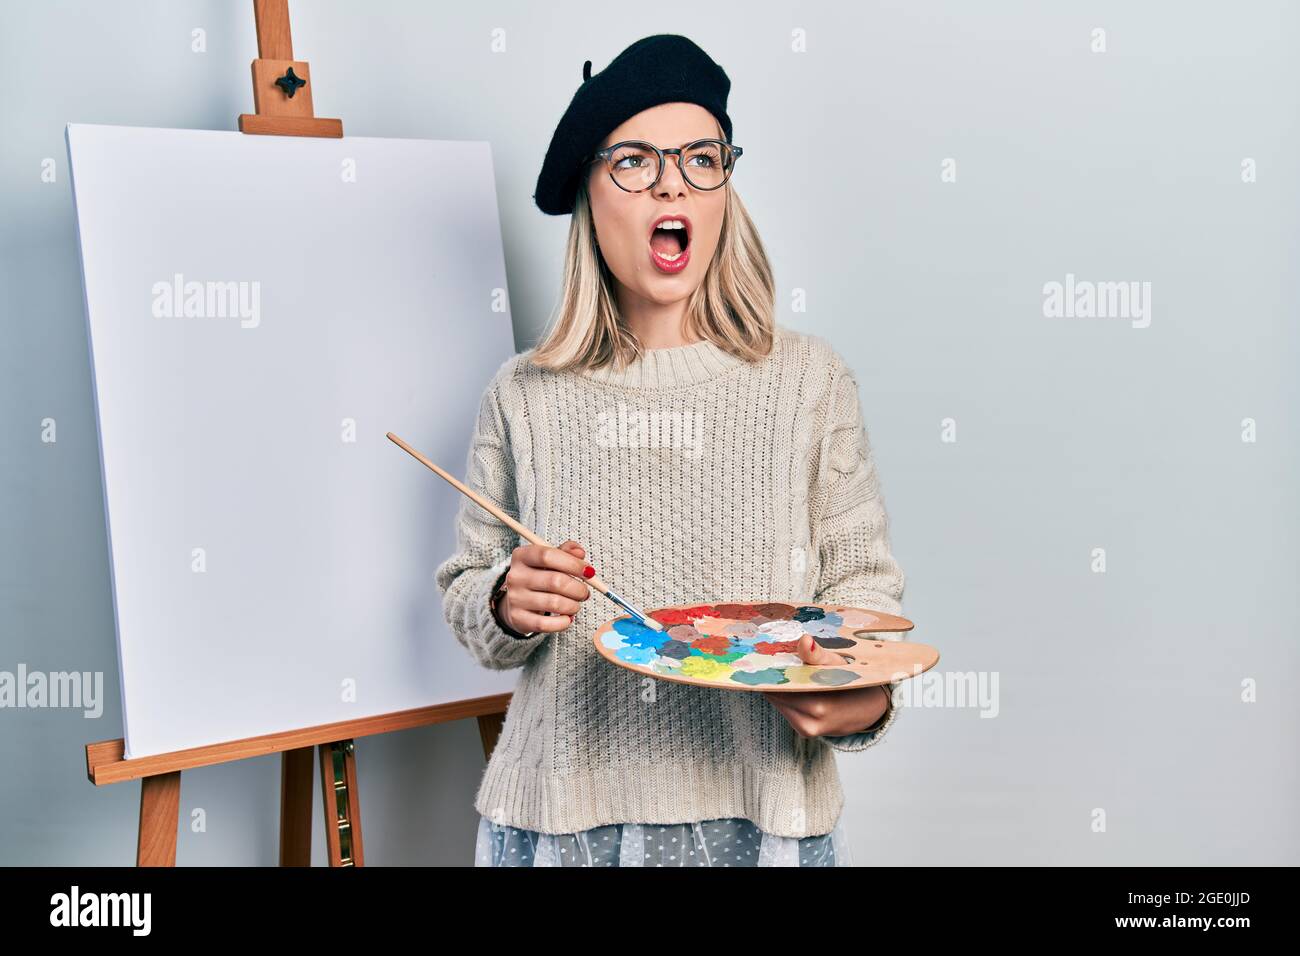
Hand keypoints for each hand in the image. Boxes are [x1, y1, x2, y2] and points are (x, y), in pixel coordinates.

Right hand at [495, 539, 592, 633]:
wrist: (517, 602)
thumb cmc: (539, 577)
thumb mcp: (550, 560)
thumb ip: (566, 552)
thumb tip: (579, 552)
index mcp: (522, 556)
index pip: (548, 556)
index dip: (573, 564)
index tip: (588, 572)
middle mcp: (515, 576)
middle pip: (555, 581)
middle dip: (578, 588)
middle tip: (584, 592)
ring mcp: (515, 598)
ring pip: (554, 603)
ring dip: (573, 606)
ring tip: (575, 605)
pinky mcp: (518, 618)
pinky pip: (546, 624)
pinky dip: (563, 622)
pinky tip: (567, 618)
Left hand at [762, 635, 890, 737]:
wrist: (869, 708)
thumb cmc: (852, 680)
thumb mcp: (838, 664)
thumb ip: (817, 655)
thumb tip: (804, 641)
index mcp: (820, 703)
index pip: (782, 686)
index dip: (773, 671)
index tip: (763, 657)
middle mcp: (812, 720)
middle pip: (777, 696)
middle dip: (774, 679)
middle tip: (766, 661)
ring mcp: (807, 729)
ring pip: (779, 704)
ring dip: (778, 689)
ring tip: (779, 671)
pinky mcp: (805, 732)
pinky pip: (786, 711)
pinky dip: (785, 698)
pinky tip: (790, 685)